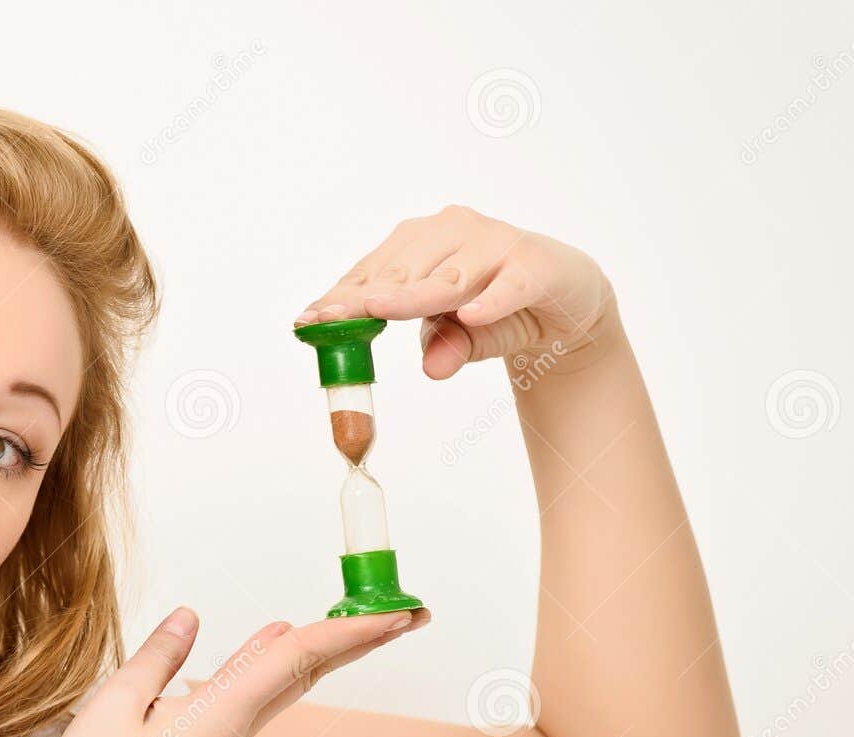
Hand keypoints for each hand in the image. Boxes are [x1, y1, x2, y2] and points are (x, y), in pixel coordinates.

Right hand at [25, 605, 428, 736]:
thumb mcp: (117, 704)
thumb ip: (158, 657)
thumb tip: (189, 617)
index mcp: (223, 713)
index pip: (299, 659)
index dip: (351, 630)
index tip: (399, 614)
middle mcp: (237, 728)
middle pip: (310, 671)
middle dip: (360, 639)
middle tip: (408, 613)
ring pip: (287, 682)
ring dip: (325, 648)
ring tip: (356, 619)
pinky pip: (257, 693)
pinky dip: (279, 663)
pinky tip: (274, 642)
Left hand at [293, 204, 620, 378]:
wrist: (566, 302)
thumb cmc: (497, 309)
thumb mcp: (460, 336)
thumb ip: (442, 346)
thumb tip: (432, 370)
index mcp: (422, 242)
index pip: (372, 271)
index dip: (339, 298)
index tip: (306, 322)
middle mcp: (454, 231)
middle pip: (400, 272)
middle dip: (362, 299)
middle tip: (328, 322)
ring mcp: (495, 243)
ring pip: (447, 278)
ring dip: (411, 296)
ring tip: (376, 310)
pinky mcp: (535, 265)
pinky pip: (508, 285)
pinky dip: (491, 300)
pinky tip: (472, 314)